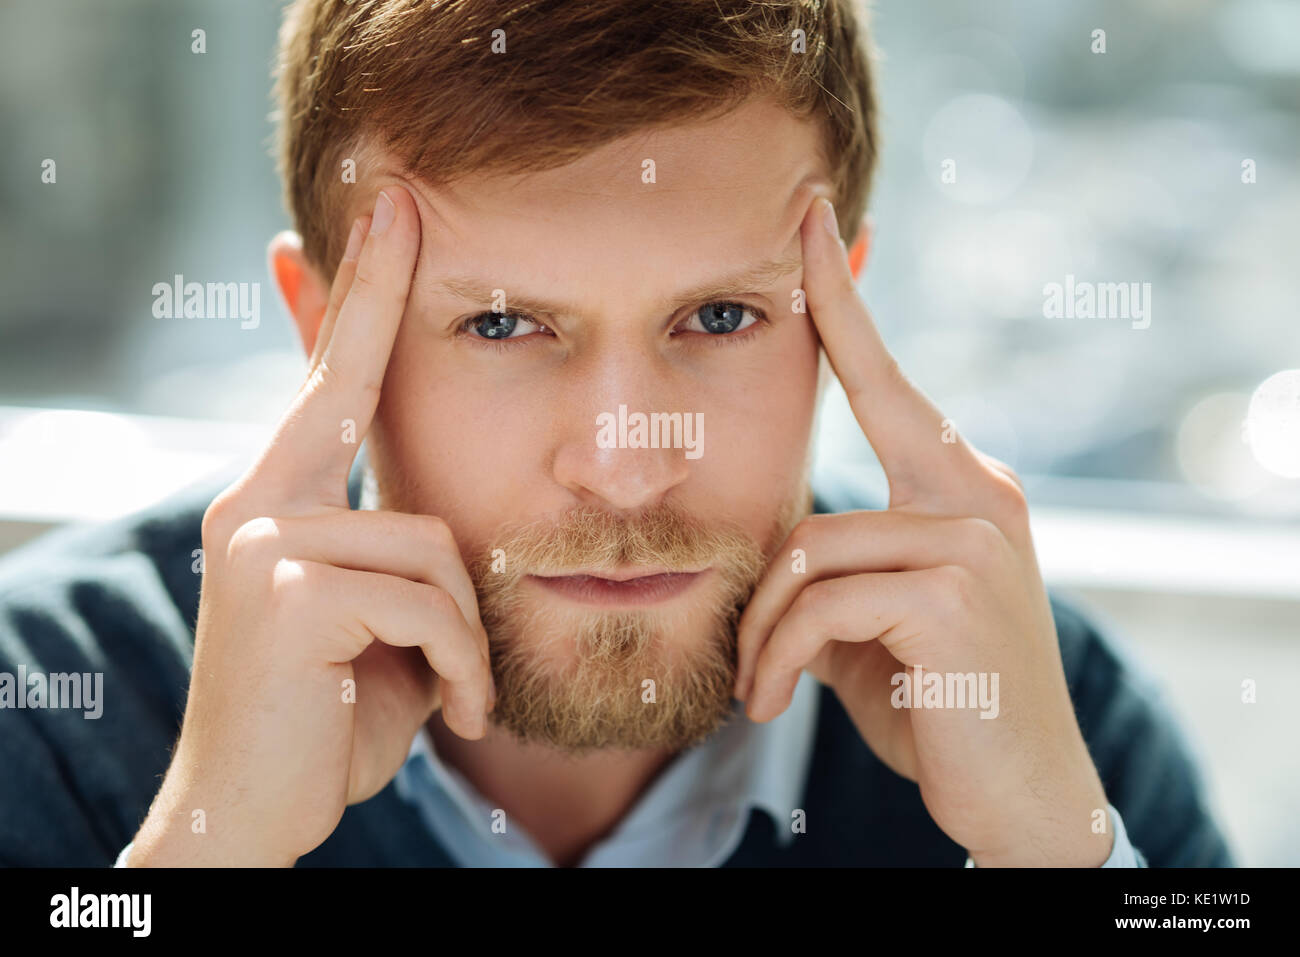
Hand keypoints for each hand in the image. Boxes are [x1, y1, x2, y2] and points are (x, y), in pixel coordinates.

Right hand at [130, 186, 493, 865]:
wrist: (260, 812)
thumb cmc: (333, 714)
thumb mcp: (379, 624)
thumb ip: (396, 554)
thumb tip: (433, 512)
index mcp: (276, 503)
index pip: (328, 384)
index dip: (356, 298)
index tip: (382, 216)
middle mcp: (253, 503)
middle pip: (352, 395)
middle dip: (379, 294)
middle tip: (400, 196)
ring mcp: (260, 540)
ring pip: (431, 542)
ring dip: (466, 631)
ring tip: (459, 689)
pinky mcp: (283, 589)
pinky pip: (427, 601)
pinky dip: (460, 664)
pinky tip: (452, 711)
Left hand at [733, 196, 1112, 866]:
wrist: (1022, 792)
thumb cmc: (937, 699)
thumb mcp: (874, 622)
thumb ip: (835, 565)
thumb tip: (772, 547)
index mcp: (959, 486)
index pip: (887, 376)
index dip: (843, 298)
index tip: (817, 218)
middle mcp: (977, 492)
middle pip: (814, 495)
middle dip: (766, 579)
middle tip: (748, 658)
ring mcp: (971, 535)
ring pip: (805, 554)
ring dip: (766, 638)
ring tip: (764, 695)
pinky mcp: (953, 588)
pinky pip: (818, 603)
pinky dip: (778, 660)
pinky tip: (779, 705)